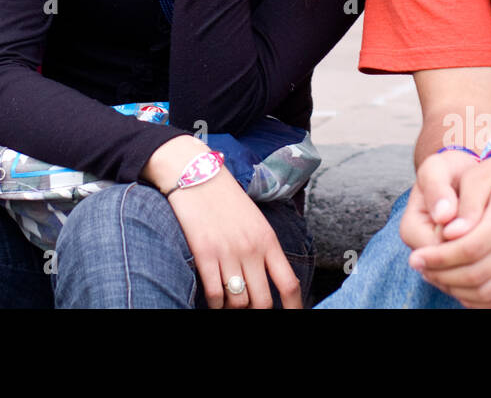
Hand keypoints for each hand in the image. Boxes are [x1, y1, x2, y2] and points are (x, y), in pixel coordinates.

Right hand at [167, 170, 302, 308]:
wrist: (196, 174)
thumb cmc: (225, 198)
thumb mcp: (255, 220)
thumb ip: (264, 249)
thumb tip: (269, 280)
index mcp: (268, 240)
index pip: (289, 284)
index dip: (294, 308)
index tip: (292, 316)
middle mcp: (251, 249)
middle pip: (263, 302)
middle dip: (257, 312)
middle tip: (249, 308)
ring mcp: (227, 252)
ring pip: (237, 302)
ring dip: (233, 308)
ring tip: (228, 303)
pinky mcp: (204, 253)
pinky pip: (214, 294)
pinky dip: (214, 303)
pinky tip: (213, 299)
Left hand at [408, 151, 490, 308]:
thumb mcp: (479, 175)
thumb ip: (465, 204)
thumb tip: (449, 233)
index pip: (471, 248)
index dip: (438, 257)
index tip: (415, 256)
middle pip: (478, 275)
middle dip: (441, 275)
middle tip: (419, 266)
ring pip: (488, 294)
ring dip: (455, 289)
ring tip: (432, 273)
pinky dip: (474, 298)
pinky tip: (454, 282)